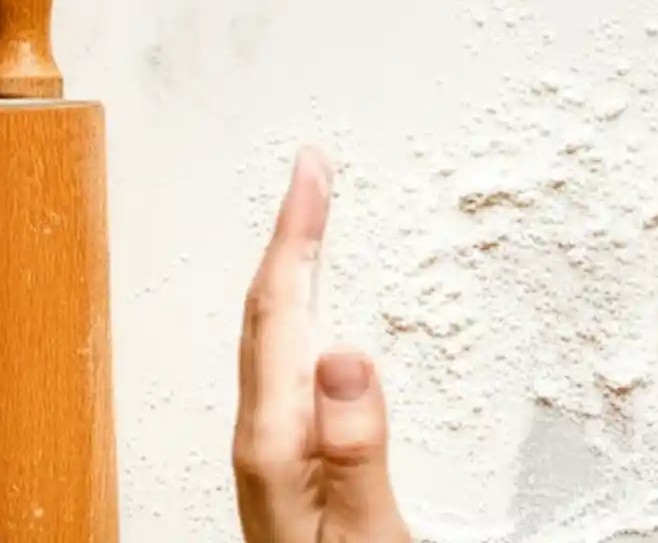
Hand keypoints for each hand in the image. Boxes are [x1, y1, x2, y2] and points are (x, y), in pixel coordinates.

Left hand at [232, 147, 409, 542]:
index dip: (296, 234)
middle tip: (313, 174)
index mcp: (277, 439)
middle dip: (287, 233)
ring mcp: (272, 439)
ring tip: (311, 220)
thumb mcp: (370, 530)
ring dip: (288, 265)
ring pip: (270, 329)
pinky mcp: (288, 448)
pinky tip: (315, 304)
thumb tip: (344, 353)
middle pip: (265, 310)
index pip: (281, 312)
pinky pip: (285, 354)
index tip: (313, 174)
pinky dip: (297, 306)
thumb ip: (356, 446)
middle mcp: (264, 432)